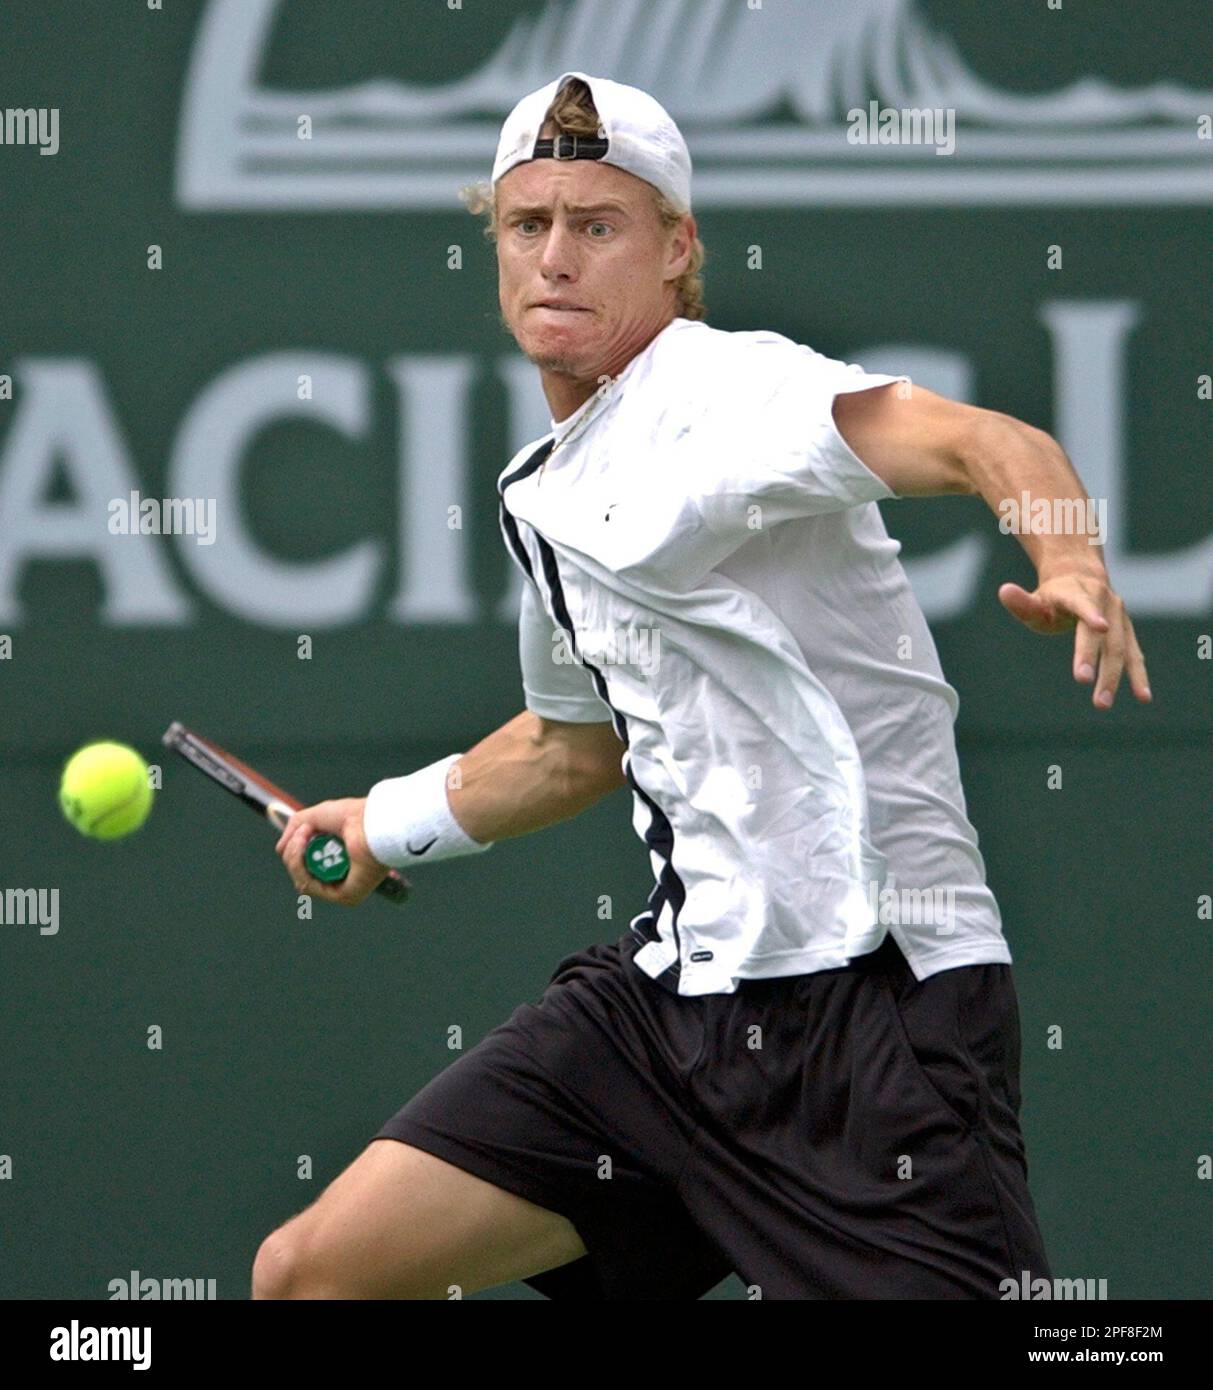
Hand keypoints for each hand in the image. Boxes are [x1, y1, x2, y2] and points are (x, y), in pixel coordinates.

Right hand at [273, 796, 389, 906]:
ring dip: (294, 858)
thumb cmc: (351, 816)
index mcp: (335, 858)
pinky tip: (303, 850)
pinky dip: (301, 868)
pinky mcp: (345, 896)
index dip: (296, 850)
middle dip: (293, 852)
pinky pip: (310, 887)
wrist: (370, 821)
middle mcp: (340, 875)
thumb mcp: (314, 817)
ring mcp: (342, 887)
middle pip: (300, 873)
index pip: (305, 864)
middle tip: (303, 832)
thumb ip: (294, 829)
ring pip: (301, 881)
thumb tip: (279, 850)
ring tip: (303, 837)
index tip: (302, 829)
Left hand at [998, 572, 1151, 708]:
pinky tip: (1143, 697)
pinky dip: (1137, 675)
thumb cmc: (1054, 596)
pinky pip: (1134, 655)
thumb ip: (1022, 603)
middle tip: (1082, 682)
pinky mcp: (1127, 631)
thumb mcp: (1036, 599)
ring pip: (1119, 648)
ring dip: (1113, 676)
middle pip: (1101, 633)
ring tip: (1103, 703)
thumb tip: (1004, 591)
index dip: (1091, 614)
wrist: (1083, 576)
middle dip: (1093, 657)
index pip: (1083, 603)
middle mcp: (1103, 602)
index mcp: (1078, 592)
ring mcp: (1119, 617)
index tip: (1100, 627)